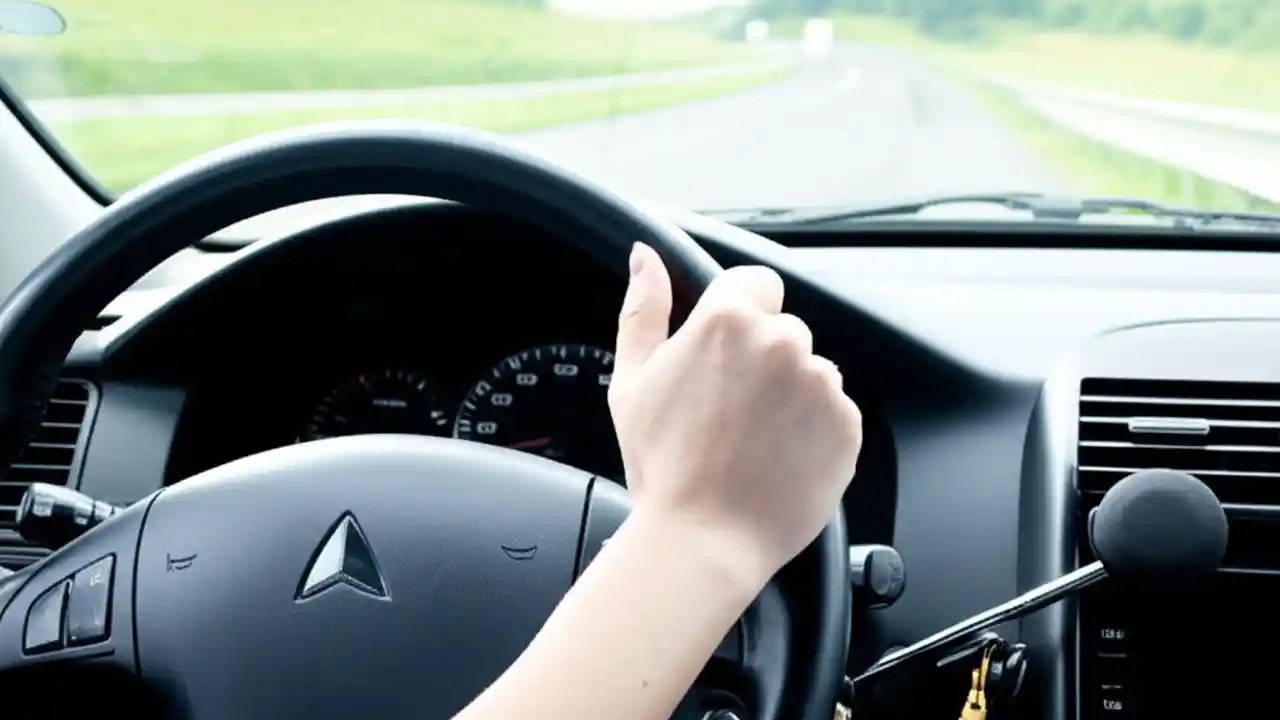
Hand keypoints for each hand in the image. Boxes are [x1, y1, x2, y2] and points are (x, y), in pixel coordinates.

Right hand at [609, 243, 862, 587]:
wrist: (703, 540)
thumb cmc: (662, 464)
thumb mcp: (632, 380)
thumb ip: (643, 308)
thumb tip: (645, 255)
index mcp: (728, 318)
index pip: (755, 283)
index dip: (738, 316)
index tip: (723, 356)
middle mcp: (783, 340)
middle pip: (783, 329)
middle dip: (763, 360)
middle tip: (729, 410)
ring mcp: (820, 382)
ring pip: (811, 370)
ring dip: (791, 395)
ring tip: (753, 440)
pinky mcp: (848, 423)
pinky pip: (834, 411)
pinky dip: (813, 430)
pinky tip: (778, 457)